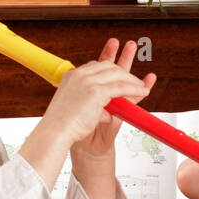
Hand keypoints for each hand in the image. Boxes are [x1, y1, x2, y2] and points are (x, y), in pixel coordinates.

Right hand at [53, 38, 156, 158]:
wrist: (56, 132)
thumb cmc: (64, 125)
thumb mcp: (77, 109)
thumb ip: (91, 105)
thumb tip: (107, 112)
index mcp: (72, 76)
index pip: (96, 66)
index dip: (111, 68)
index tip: (121, 72)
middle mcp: (80, 75)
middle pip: (108, 66)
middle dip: (124, 70)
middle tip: (135, 80)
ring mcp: (88, 81)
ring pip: (117, 74)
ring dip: (132, 80)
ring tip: (142, 86)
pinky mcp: (96, 91)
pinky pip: (121, 87)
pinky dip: (134, 88)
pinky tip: (142, 91)